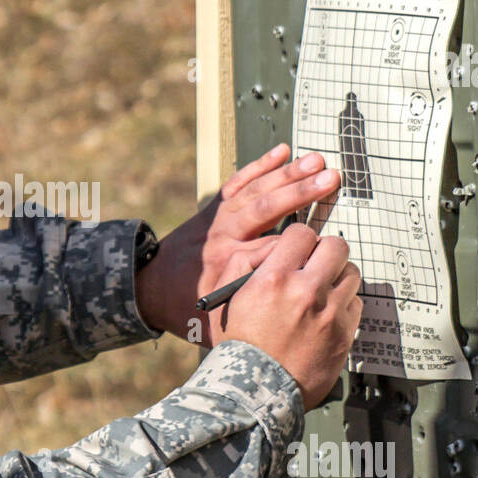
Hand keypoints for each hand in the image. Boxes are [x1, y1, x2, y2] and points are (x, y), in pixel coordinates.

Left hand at [134, 144, 341, 343]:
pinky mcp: (214, 209)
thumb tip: (283, 319)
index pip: (270, 248)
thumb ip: (244, 319)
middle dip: (299, 193)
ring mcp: (217, 219)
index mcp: (225, 265)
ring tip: (316, 162)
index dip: (299, 242)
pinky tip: (282, 152)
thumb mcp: (212, 325)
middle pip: (264, 209)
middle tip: (330, 180)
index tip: (330, 236)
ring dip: (287, 175)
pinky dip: (260, 166)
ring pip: (254, 191)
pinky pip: (239, 182)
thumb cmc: (184, 309)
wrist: (148, 287)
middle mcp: (222, 237)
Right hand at [213, 223, 361, 409]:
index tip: (297, 250)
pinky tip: (326, 314)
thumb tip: (273, 247)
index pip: (301, 234)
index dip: (298, 240)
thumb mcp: (224, 298)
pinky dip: (343, 304)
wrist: (256, 393)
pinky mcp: (345, 333)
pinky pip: (356, 303)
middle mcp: (306, 292)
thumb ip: (243, 263)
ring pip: (351, 273)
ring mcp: (330, 313)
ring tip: (322, 291)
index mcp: (273, 279)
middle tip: (316, 264)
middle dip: (325, 251)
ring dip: (338, 277)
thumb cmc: (237, 347)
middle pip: (336, 247)